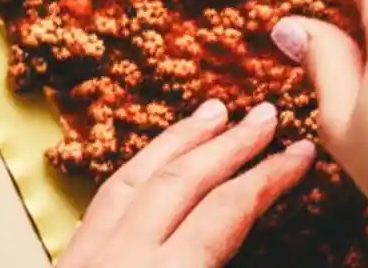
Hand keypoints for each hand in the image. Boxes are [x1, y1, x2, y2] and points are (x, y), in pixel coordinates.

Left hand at [57, 100, 315, 267]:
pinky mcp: (65, 263)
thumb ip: (226, 264)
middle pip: (180, 181)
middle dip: (228, 144)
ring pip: (133, 180)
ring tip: (211, 114)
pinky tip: (152, 163)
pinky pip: (103, 202)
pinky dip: (136, 171)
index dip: (269, 177)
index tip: (301, 152)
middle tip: (265, 114)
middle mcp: (119, 257)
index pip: (226, 209)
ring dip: (178, 143)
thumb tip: (254, 222)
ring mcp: (84, 258)